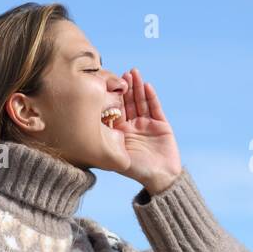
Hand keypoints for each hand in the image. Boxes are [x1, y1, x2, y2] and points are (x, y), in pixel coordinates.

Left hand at [118, 68, 181, 194]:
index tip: (108, 84)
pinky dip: (151, 97)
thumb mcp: (118, 157)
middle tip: (121, 73)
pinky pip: (155, 108)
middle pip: (128, 102)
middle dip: (125, 88)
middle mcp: (132, 126)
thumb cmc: (137, 171)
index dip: (113, 97)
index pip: (115, 110)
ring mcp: (147, 124)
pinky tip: (147, 86)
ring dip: (138, 87)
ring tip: (134, 73)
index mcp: (120, 132)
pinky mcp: (161, 124)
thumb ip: (108, 144)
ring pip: (141, 101)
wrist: (161, 178)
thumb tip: (91, 130)